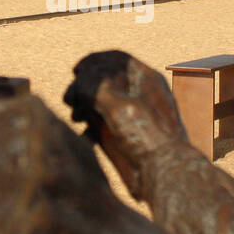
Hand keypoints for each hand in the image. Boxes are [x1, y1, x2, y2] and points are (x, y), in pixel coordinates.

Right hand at [64, 51, 187, 197]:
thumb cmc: (147, 136)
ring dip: (82, 106)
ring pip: (98, 103)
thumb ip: (95, 87)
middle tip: (70, 99)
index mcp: (144, 80)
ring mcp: (128, 117)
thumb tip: (78, 82)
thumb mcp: (119, 104)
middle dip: (83, 87)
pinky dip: (87, 127)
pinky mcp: (121, 139)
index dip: (93, 62)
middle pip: (103, 81)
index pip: (115, 60)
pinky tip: (84, 134)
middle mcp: (137, 96)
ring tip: (75, 117)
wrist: (163, 173)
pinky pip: (98, 127)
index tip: (77, 72)